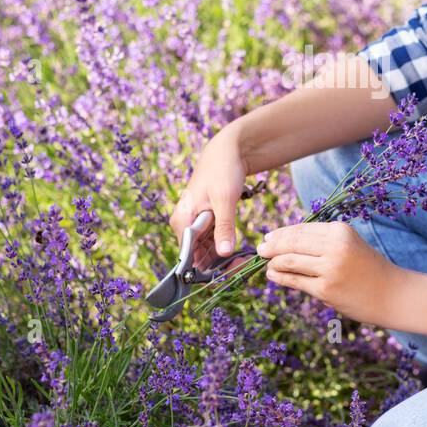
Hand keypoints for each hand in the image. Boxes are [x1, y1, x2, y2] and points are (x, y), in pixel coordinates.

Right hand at [171, 125, 251, 269]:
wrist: (228, 150)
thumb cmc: (223, 170)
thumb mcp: (225, 199)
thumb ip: (224, 226)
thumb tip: (223, 253)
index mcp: (181, 221)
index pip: (188, 257)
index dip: (206, 271)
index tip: (228, 276)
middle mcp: (184, 226)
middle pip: (197, 257)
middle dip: (218, 267)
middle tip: (242, 268)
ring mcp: (195, 225)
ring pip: (206, 252)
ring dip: (224, 260)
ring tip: (245, 263)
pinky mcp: (206, 223)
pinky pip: (213, 243)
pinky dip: (225, 249)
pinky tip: (241, 256)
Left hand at [256, 221, 398, 324]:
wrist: (391, 294)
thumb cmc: (368, 268)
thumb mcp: (349, 244)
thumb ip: (322, 241)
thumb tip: (286, 240)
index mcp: (340, 230)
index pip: (301, 229)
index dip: (281, 233)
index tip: (268, 237)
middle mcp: (334, 246)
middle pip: (292, 243)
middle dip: (272, 246)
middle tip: (259, 249)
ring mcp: (329, 268)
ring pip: (290, 261)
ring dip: (274, 262)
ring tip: (267, 264)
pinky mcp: (326, 290)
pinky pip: (295, 281)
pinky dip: (280, 278)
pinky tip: (273, 276)